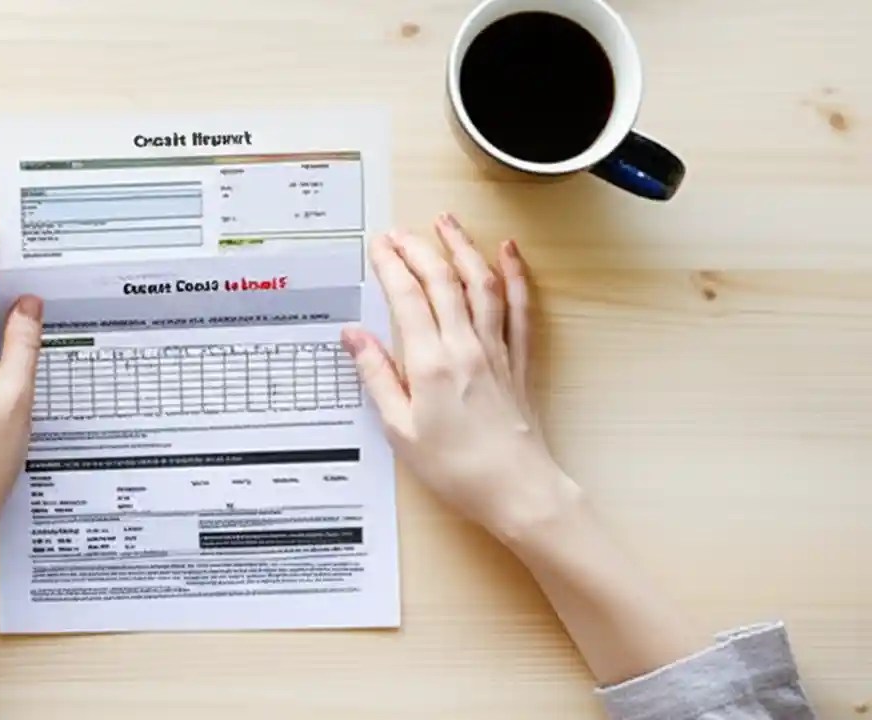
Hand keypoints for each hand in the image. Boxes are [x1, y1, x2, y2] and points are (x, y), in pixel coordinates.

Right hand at [342, 213, 576, 540]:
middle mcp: (465, 347)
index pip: (407, 298)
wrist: (517, 490)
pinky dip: (515, 275)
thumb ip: (377, 377)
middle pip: (442, 281)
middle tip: (399, 232)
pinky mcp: (518, 360)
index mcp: (431, 364)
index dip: (390, 266)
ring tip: (446, 223)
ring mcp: (496, 349)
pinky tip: (507, 253)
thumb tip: (354, 337)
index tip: (379, 247)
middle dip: (418, 248)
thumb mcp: (400, 430)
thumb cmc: (457, 469)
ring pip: (481, 282)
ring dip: (462, 247)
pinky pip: (519, 307)